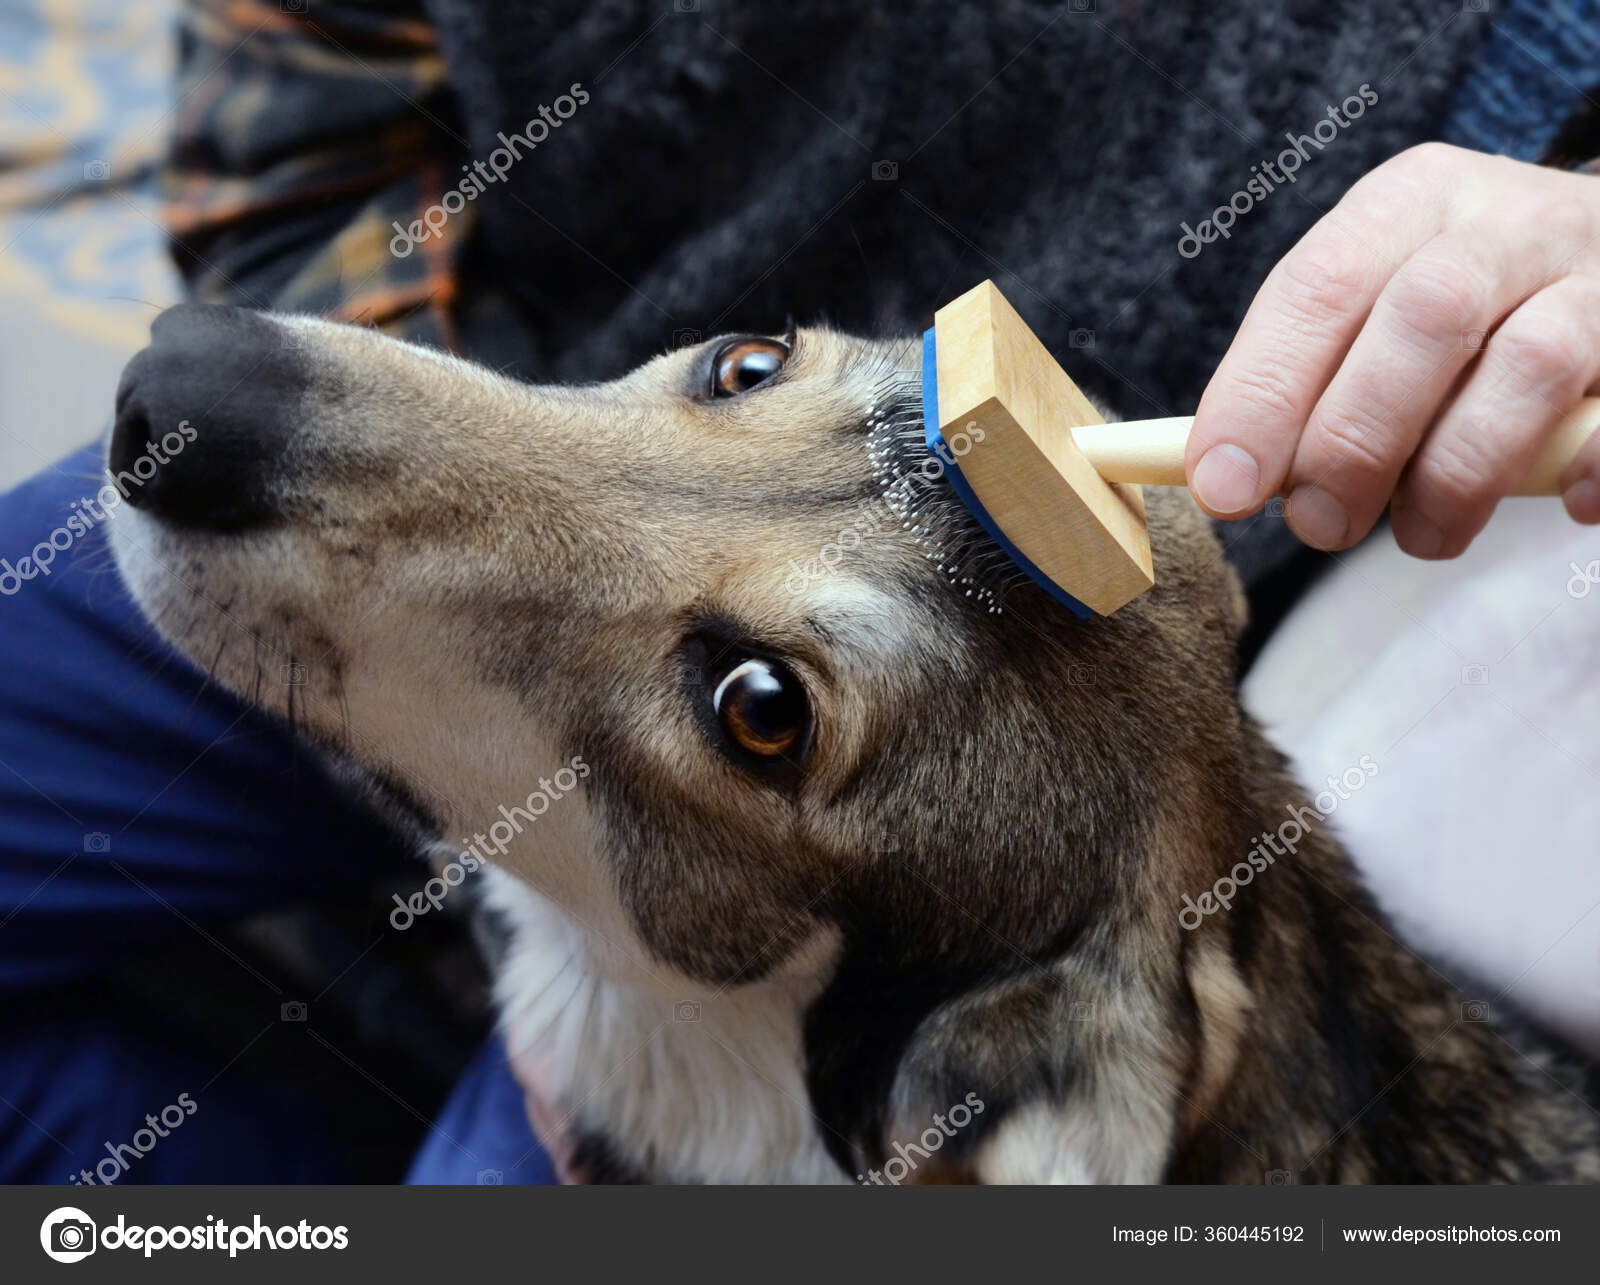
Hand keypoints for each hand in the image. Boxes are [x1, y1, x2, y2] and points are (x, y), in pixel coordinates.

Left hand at [1185, 144, 1599, 556]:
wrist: (1599, 260)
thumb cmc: (1455, 315)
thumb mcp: (1368, 313)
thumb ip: (1303, 380)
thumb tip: (1225, 478)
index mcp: (1407, 203)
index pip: (1318, 288)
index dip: (1263, 394)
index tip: (1224, 487)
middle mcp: (1505, 220)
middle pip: (1425, 316)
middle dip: (1356, 441)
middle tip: (1319, 525)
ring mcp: (1595, 272)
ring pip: (1531, 363)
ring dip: (1459, 472)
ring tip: (1423, 536)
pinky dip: (1593, 467)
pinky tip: (1562, 505)